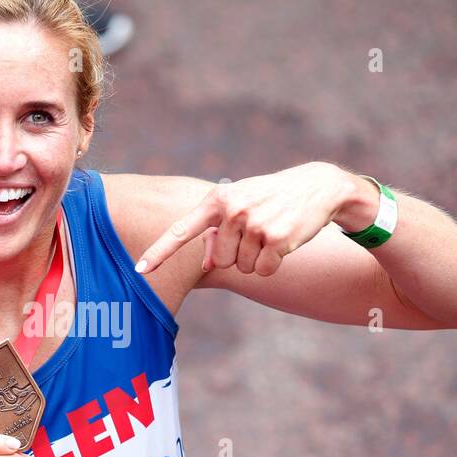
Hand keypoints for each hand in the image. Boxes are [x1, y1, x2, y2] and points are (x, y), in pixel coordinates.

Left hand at [135, 162, 370, 276]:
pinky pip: (263, 271)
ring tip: (271, 232)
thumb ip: (216, 233)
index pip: (181, 230)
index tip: (139, 270)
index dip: (159, 253)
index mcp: (217, 200)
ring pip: (242, 267)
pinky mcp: (277, 238)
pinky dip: (273, 264)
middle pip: (219, 261)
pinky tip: (283, 242)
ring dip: (257, 258)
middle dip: (237, 254)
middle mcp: (233, 210)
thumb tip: (204, 267)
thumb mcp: (239, 205)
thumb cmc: (269, 198)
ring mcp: (255, 224)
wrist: (316, 186)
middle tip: (256, 231)